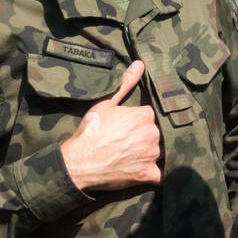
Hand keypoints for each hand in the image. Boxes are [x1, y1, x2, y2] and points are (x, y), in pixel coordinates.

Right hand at [61, 60, 161, 191]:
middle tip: (127, 141)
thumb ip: (125, 84)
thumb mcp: (105, 104)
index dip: (138, 120)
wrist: (79, 163)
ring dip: (148, 153)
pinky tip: (142, 170)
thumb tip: (140, 64)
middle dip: (144, 136)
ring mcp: (152, 155)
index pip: (149, 115)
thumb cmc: (91, 132)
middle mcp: (153, 133)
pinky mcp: (148, 174)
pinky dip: (153, 173)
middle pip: (155, 132)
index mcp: (145, 115)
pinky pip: (159, 174)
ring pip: (157, 151)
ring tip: (130, 156)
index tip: (127, 125)